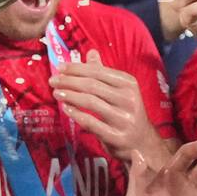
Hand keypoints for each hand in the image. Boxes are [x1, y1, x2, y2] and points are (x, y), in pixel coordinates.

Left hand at [50, 49, 169, 165]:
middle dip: (69, 81)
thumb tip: (91, 52)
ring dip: (70, 96)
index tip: (60, 67)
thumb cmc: (127, 113)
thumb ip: (104, 73)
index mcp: (129, 84)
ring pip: (90, 102)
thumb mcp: (121, 91)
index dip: (77, 68)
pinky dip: (76, 114)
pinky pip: (91, 123)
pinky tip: (66, 109)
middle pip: (92, 85)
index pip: (98, 71)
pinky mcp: (116, 136)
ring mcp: (123, 119)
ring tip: (56, 92)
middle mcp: (128, 99)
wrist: (143, 143)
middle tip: (53, 80)